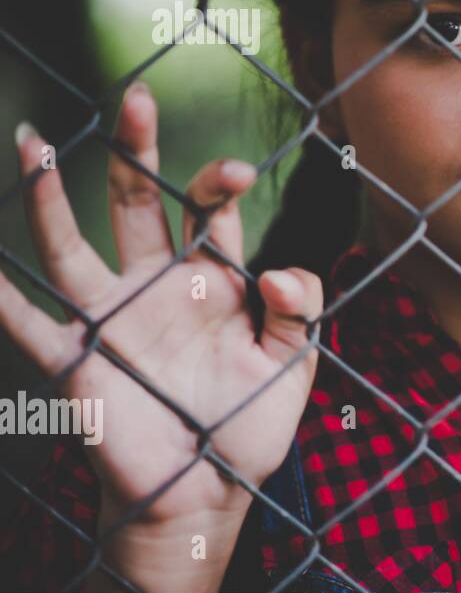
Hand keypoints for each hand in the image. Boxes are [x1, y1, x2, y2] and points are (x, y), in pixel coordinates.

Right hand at [0, 81, 320, 532]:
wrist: (209, 493)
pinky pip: (26, 324)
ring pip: (73, 245)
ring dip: (50, 197)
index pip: (209, 212)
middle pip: (138, 204)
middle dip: (137, 152)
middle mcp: (157, 286)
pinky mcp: (77, 360)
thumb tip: (278, 271)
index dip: (217, 184)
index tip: (232, 172)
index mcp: (213, 280)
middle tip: (136, 99)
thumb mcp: (294, 362)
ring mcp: (113, 319)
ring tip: (34, 142)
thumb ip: (301, 309)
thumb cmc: (250, 423)